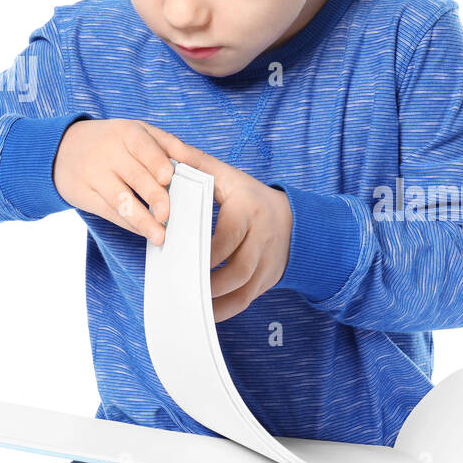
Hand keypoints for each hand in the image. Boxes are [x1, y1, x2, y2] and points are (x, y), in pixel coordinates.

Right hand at [52, 118, 175, 242]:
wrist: (61, 148)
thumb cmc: (112, 142)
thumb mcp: (136, 132)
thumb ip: (166, 144)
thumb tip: (192, 159)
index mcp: (126, 133)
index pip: (144, 148)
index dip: (157, 164)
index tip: (169, 180)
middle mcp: (108, 152)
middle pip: (135, 177)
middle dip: (154, 198)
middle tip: (168, 216)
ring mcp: (92, 174)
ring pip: (120, 201)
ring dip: (142, 220)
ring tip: (160, 236)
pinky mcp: (82, 195)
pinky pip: (109, 213)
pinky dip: (129, 225)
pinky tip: (144, 232)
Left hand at [152, 135, 293, 322]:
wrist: (293, 220)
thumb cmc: (251, 197)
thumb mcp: (229, 176)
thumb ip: (198, 163)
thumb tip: (168, 150)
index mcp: (249, 211)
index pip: (227, 237)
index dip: (204, 253)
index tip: (179, 257)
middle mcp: (263, 239)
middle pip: (238, 269)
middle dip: (208, 282)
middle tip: (179, 286)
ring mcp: (268, 262)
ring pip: (242, 289)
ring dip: (214, 299)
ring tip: (187, 301)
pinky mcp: (268, 280)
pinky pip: (246, 301)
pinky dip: (224, 310)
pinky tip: (204, 312)